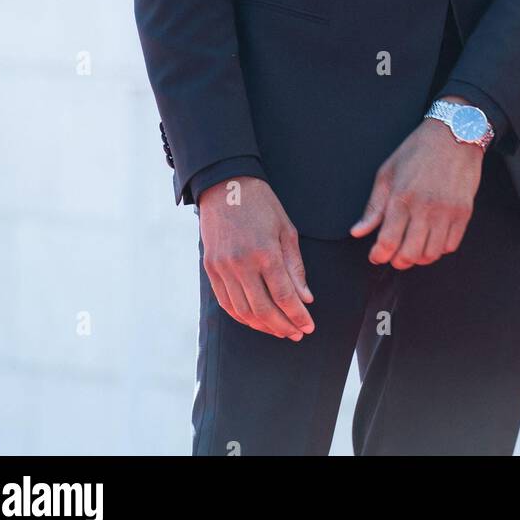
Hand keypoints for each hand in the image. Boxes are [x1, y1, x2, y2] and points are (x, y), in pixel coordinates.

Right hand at [199, 176, 315, 339]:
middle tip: (296, 334)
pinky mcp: (211, 268)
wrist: (226, 185)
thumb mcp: (286, 230)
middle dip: (283, 326)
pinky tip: (255, 320)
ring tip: (279, 330)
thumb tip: (305, 298)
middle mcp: (242, 264)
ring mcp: (223, 268)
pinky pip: (226, 302)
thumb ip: (295, 267)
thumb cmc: (262, 205)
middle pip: (264, 309)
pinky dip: (241, 316)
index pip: (284, 296)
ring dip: (263, 325)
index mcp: (265, 252)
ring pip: (243, 311)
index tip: (309, 327)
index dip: (298, 316)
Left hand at [349, 113, 481, 267]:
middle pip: (410, 254)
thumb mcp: (387, 173)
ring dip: (419, 257)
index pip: (388, 242)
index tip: (376, 255)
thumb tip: (358, 232)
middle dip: (397, 261)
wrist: (454, 134)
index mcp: (402, 197)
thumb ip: (373, 206)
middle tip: (393, 255)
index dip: (379, 255)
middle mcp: (425, 208)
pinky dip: (439, 249)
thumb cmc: (418, 151)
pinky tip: (431, 238)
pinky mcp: (464, 213)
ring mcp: (447, 212)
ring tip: (412, 247)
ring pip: (431, 254)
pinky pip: (451, 245)